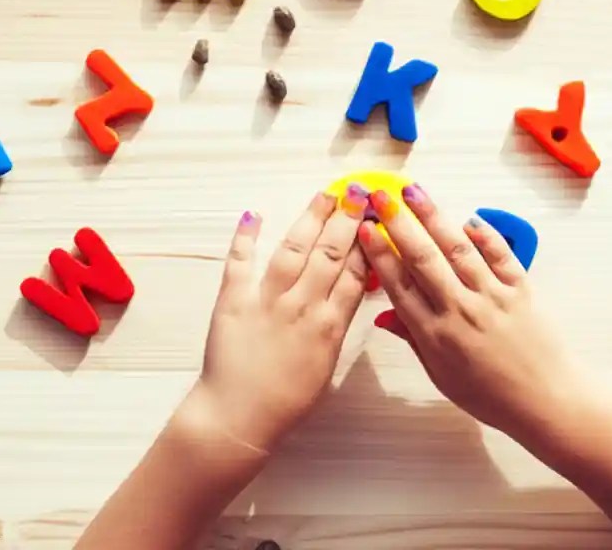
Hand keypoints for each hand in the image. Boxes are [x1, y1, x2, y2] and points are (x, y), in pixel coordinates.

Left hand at [193, 188, 370, 451]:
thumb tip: (354, 291)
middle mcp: (303, 308)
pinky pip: (240, 263)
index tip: (378, 219)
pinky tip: (253, 215)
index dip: (368, 243)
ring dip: (310, 219)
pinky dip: (245, 237)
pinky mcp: (233, 303)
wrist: (240, 419)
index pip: (357, 274)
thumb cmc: (287, 401)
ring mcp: (267, 303)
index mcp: (330, 326)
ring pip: (294, 251)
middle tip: (358, 194)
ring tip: (324, 195)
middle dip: (347, 220)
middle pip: (331, 254)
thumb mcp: (327, 364)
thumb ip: (339, 324)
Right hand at [358, 184, 586, 448]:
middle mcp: (461, 311)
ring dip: (434, 217)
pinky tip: (469, 219)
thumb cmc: (491, 396)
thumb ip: (414, 340)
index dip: (378, 254)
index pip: (399, 286)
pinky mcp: (521, 291)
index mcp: (436, 335)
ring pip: (458, 249)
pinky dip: (485, 235)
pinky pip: (501, 256)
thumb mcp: (442, 377)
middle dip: (399, 224)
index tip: (365, 228)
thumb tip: (384, 317)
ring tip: (415, 192)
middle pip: (423, 259)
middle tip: (381, 196)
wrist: (546, 402)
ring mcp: (493, 298)